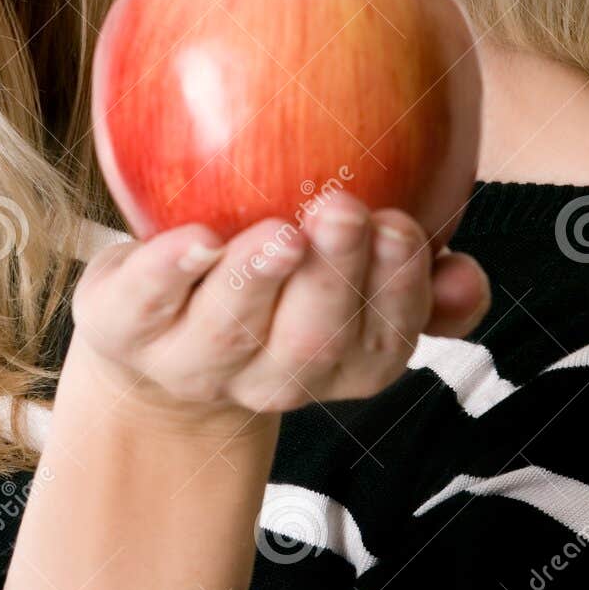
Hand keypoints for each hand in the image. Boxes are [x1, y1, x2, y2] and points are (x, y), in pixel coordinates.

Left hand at [68, 193, 490, 418]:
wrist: (155, 336)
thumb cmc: (274, 284)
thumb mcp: (347, 280)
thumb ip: (415, 274)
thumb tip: (467, 276)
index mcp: (333, 366)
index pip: (380, 344)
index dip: (396, 292)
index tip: (401, 226)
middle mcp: (263, 378)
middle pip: (308, 345)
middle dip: (334, 280)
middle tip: (346, 210)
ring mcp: (188, 361)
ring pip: (229, 333)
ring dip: (258, 280)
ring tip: (281, 231)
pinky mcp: (121, 327)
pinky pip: (146, 302)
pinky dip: (170, 271)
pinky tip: (196, 238)